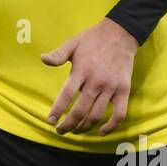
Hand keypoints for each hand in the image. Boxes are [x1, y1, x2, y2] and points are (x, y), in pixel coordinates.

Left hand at [40, 18, 138, 135]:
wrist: (120, 33)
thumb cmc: (92, 39)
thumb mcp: (72, 43)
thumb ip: (58, 54)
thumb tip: (43, 59)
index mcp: (82, 70)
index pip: (67, 95)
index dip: (58, 110)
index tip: (50, 121)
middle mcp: (96, 81)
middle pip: (80, 110)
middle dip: (68, 124)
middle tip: (60, 130)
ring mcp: (111, 87)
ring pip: (97, 115)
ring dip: (84, 127)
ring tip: (75, 131)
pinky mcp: (124, 90)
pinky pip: (119, 114)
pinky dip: (111, 126)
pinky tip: (101, 132)